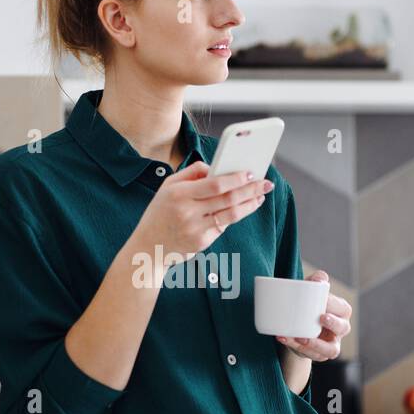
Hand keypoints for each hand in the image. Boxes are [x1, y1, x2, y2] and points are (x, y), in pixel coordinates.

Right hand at [132, 161, 273, 261]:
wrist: (148, 247)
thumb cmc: (160, 212)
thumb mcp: (168, 186)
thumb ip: (192, 173)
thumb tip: (217, 167)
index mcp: (178, 194)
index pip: (215, 184)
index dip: (236, 178)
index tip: (251, 173)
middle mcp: (187, 212)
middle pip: (228, 199)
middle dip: (251, 190)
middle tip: (266, 184)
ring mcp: (195, 230)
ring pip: (231, 215)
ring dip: (250, 205)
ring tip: (259, 197)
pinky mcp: (201, 243)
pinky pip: (222, 227)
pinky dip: (232, 217)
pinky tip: (240, 209)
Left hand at [275, 270, 350, 360]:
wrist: (298, 325)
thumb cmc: (308, 305)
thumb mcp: (311, 291)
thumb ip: (315, 281)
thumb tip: (320, 278)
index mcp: (341, 311)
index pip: (343, 308)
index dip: (334, 305)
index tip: (323, 301)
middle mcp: (341, 329)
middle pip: (343, 328)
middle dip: (333, 324)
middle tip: (321, 318)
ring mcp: (331, 345)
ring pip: (331, 350)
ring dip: (316, 344)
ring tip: (300, 337)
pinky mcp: (318, 355)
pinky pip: (311, 355)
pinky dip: (296, 347)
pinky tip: (284, 338)